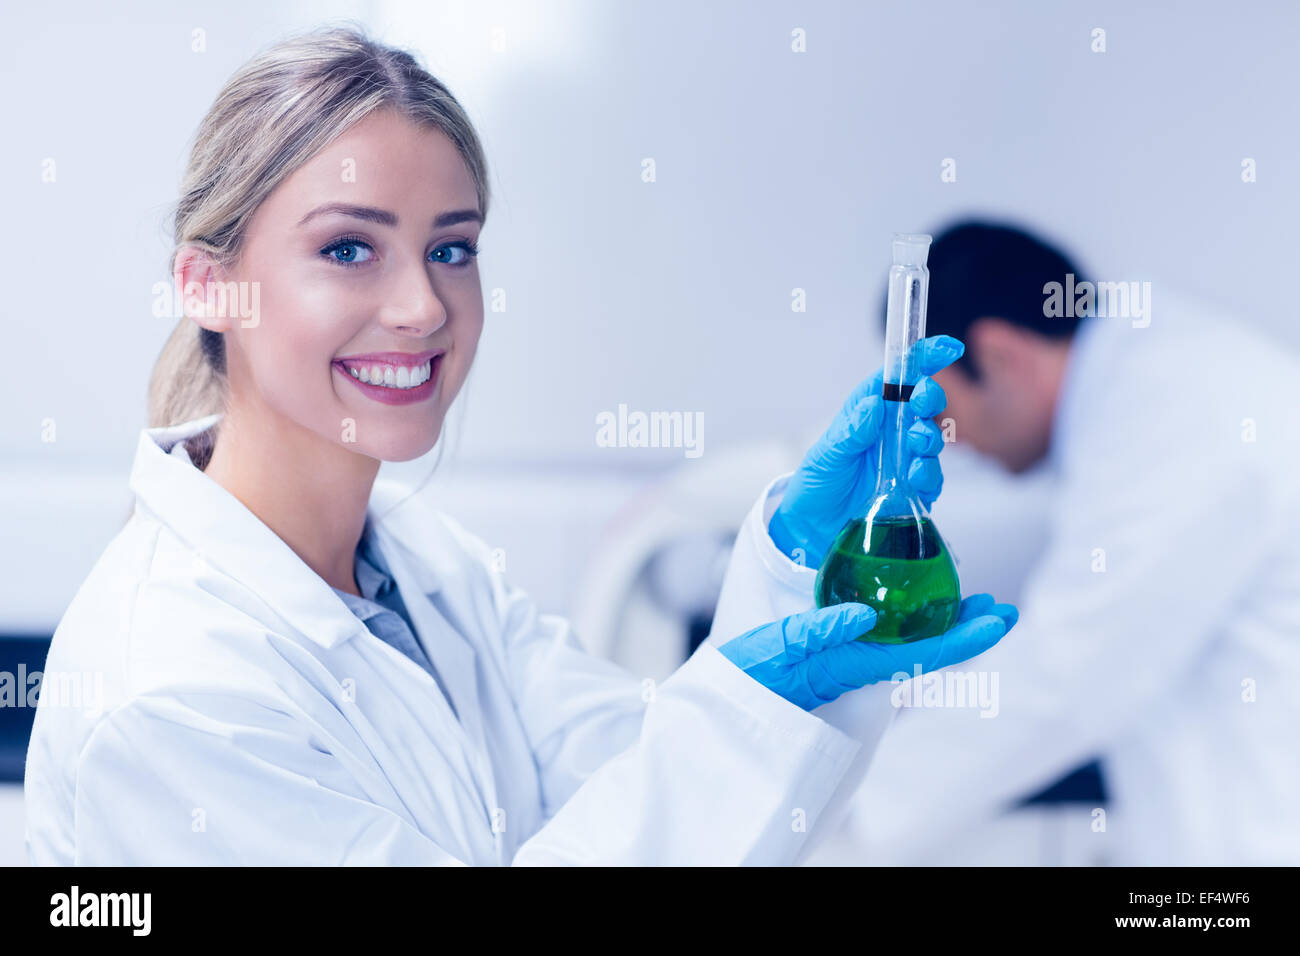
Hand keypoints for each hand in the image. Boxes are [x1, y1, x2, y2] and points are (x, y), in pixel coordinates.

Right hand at [718, 594, 1017, 711]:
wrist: (736, 698)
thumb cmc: (754, 674)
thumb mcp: (779, 646)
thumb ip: (819, 630)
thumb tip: (863, 616)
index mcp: (855, 662)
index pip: (924, 652)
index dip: (965, 638)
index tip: (999, 622)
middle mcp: (865, 663)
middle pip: (930, 648)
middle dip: (970, 629)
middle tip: (1004, 608)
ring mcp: (857, 659)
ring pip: (917, 642)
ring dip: (951, 623)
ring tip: (978, 602)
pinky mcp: (845, 653)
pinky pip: (895, 637)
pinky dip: (918, 619)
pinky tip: (924, 604)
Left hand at [768, 335, 963, 569]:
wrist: (813, 527)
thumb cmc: (818, 482)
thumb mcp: (827, 453)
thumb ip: (850, 431)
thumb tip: (874, 405)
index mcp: (869, 410)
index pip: (899, 377)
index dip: (924, 358)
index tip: (946, 348)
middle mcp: (891, 431)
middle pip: (923, 403)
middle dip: (929, 397)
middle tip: (921, 402)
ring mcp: (904, 459)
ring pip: (932, 439)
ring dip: (929, 437)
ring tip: (916, 445)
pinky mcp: (912, 489)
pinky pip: (932, 478)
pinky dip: (929, 475)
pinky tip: (916, 478)